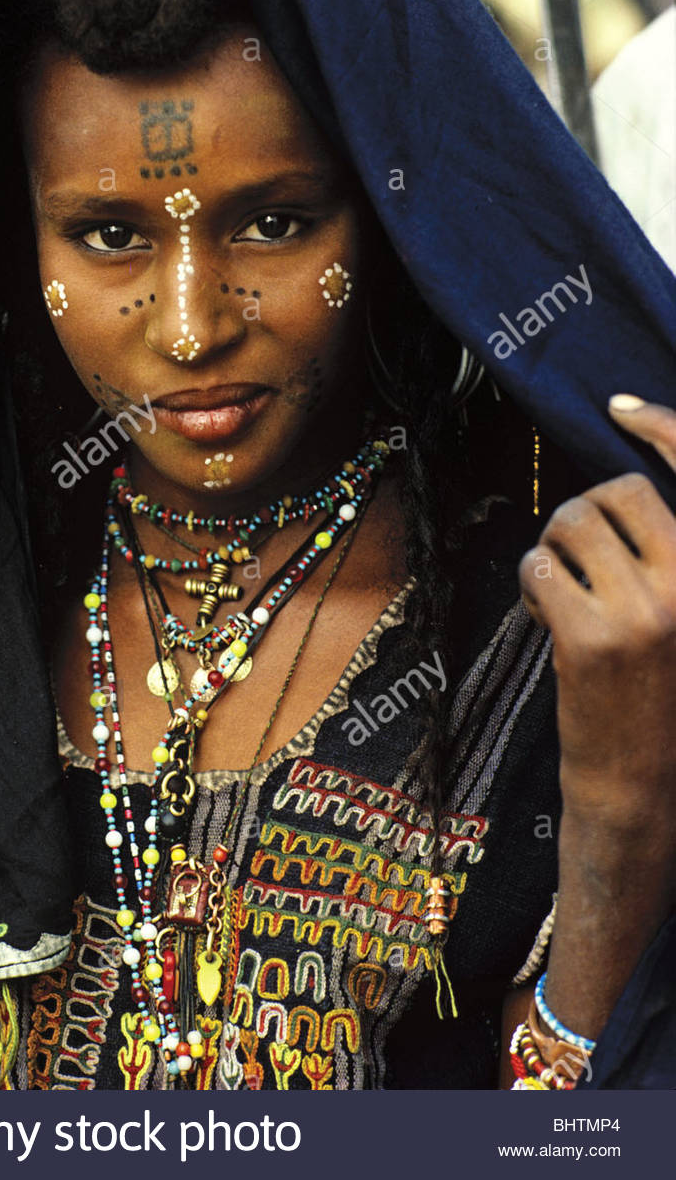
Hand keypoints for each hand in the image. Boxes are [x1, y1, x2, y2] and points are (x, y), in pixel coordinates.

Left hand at [519, 396, 675, 835]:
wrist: (641, 786)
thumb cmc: (661, 696)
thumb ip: (664, 558)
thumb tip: (620, 493)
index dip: (664, 425)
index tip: (625, 408)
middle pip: (620, 491)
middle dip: (585, 510)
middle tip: (575, 554)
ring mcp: (644, 610)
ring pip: (570, 524)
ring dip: (551, 551)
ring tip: (561, 594)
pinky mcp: (590, 637)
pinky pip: (538, 568)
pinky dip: (531, 587)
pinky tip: (547, 622)